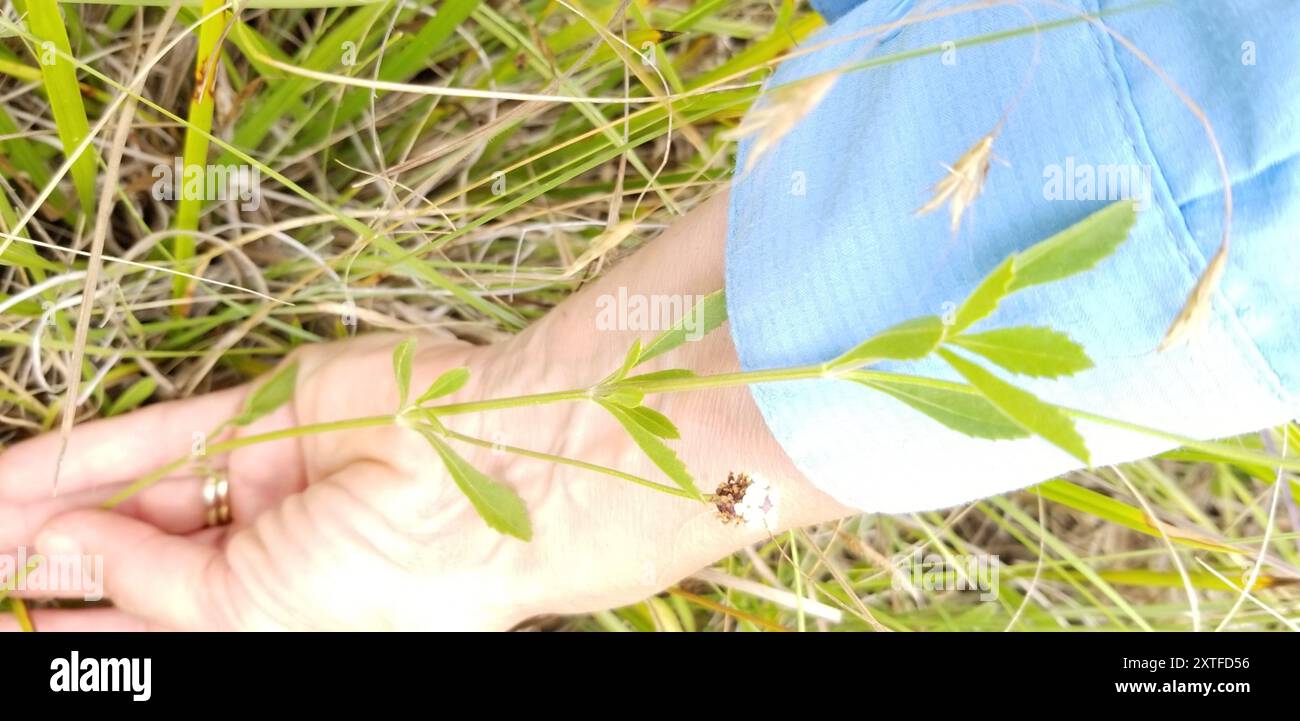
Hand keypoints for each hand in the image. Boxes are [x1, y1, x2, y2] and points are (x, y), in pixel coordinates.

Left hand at [1, 193, 849, 629]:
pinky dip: (78, 456)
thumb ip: (151, 583)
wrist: (490, 481)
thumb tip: (61, 549)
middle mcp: (262, 555)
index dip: (80, 624)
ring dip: (48, 511)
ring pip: (131, 494)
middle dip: (54, 568)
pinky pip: (152, 437)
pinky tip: (11, 473)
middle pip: (134, 559)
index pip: (154, 624)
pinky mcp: (258, 416)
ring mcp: (259, 480)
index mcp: (272, 620)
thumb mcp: (253, 615)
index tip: (15, 624)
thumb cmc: (395, 584)